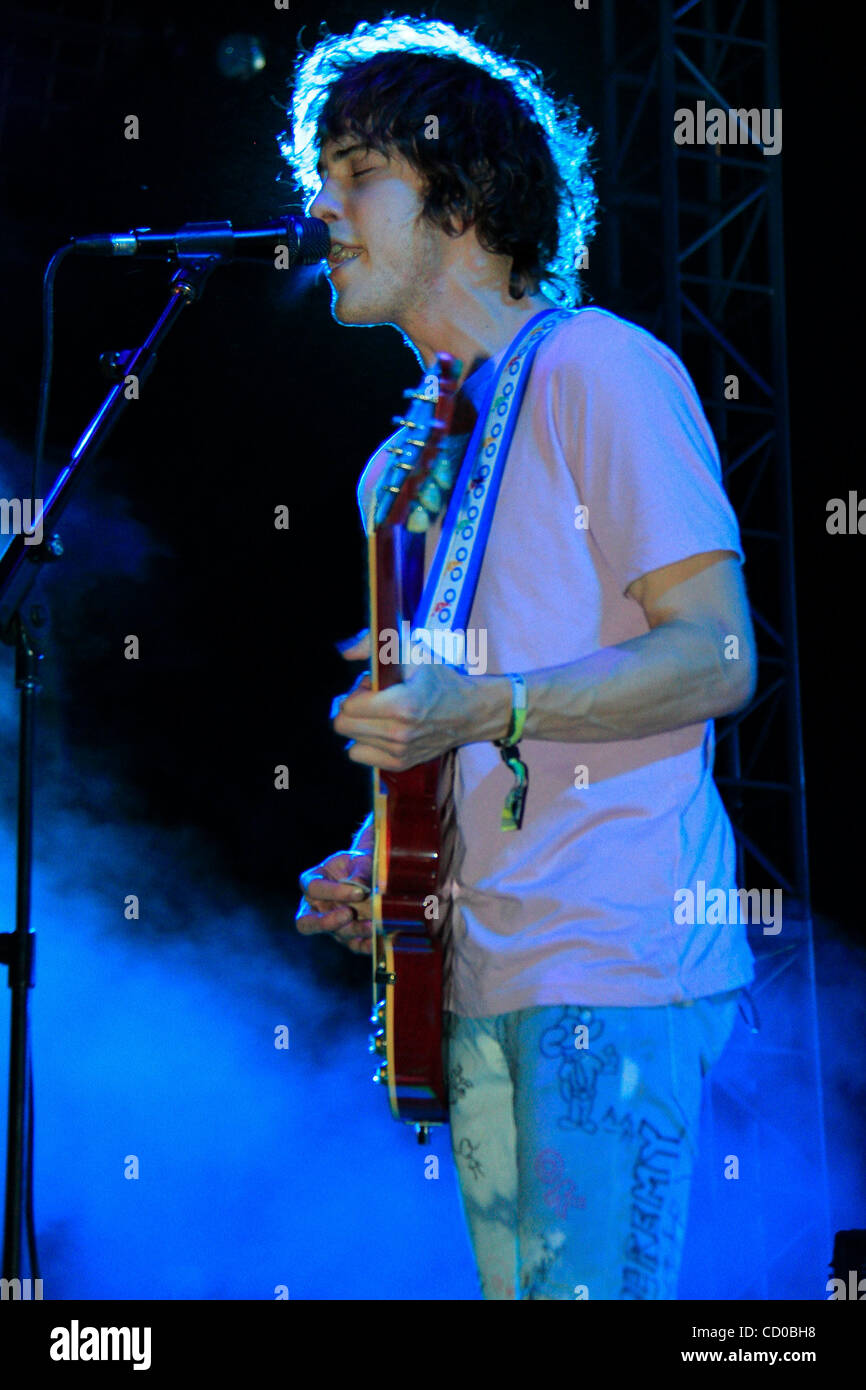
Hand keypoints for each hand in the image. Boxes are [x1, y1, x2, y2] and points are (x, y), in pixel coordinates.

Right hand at [296, 848, 372, 954]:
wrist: (373, 874)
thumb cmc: (360, 864)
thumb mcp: (359, 860)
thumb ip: (360, 870)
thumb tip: (360, 885)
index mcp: (311, 882)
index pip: (313, 888)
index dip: (334, 892)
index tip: (360, 892)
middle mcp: (316, 907)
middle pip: (306, 922)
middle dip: (326, 922)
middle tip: (349, 914)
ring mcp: (331, 924)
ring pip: (336, 934)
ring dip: (355, 930)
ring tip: (373, 925)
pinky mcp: (348, 936)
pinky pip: (353, 945)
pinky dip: (366, 944)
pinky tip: (377, 939)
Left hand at [332, 628, 501, 770]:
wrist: (470, 712)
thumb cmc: (439, 679)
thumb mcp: (411, 651)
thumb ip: (374, 645)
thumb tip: (345, 652)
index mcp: (401, 705)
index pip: (348, 706)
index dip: (356, 691)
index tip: (372, 686)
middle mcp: (399, 733)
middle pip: (343, 726)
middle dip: (352, 709)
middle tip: (372, 700)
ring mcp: (399, 751)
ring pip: (350, 740)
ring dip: (361, 725)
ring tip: (381, 714)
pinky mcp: (400, 764)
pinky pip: (360, 755)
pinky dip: (366, 742)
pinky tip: (383, 730)